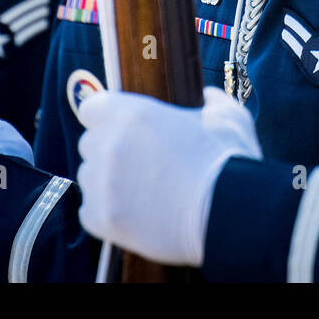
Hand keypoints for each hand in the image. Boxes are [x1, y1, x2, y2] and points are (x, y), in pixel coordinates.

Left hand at [77, 86, 260, 266]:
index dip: (107, 115)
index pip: (92, 107)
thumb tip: (206, 98)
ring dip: (108, 181)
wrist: (229, 213)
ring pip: (90, 178)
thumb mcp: (227, 116)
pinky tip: (137, 212)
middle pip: (90, 143)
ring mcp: (102, 185)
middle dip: (110, 149)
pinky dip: (109, 212)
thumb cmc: (227, 160)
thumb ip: (210, 101)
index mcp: (132, 114)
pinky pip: (91, 211)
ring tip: (143, 190)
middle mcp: (108, 146)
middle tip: (141, 160)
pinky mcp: (102, 219)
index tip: (120, 125)